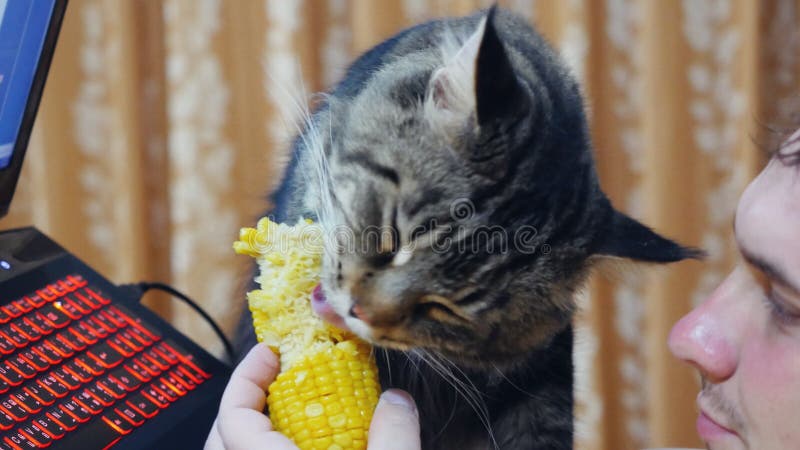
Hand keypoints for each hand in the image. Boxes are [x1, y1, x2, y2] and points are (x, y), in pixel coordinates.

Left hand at [205, 343, 420, 449]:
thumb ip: (395, 436)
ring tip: (289, 413)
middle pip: (221, 436)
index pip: (233, 414)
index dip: (246, 376)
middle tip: (274, 378)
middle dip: (243, 401)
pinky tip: (305, 446)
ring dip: (254, 430)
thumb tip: (397, 400)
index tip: (270, 351)